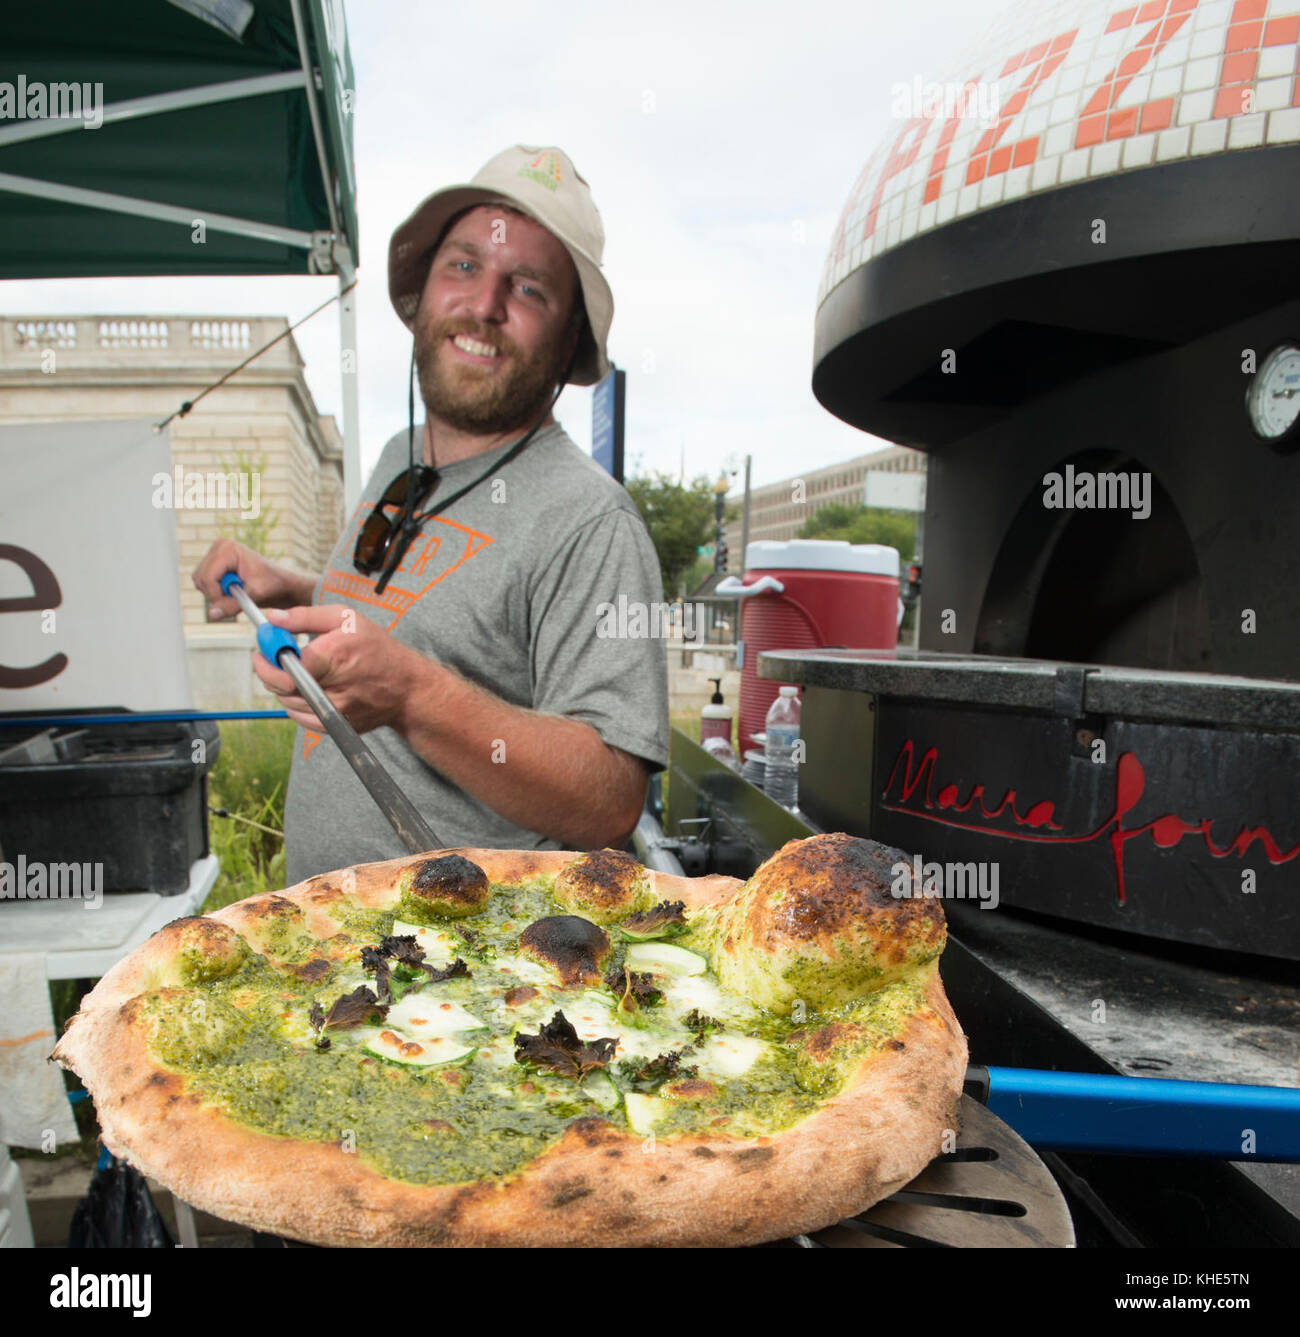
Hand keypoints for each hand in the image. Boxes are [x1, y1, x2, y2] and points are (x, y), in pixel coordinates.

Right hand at [192, 539, 315, 620]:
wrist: (280, 583)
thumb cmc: (272, 584)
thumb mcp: (254, 596)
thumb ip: (232, 605)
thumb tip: (212, 614)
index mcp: (228, 549)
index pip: (207, 577)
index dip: (216, 596)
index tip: (232, 604)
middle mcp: (218, 548)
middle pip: (201, 579)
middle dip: (216, 595)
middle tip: (237, 599)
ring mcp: (214, 555)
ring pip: (200, 583)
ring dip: (216, 595)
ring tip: (238, 593)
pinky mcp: (213, 564)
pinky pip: (203, 584)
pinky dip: (216, 593)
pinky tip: (233, 591)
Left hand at [252, 604, 425, 735]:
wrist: (406, 687)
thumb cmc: (377, 649)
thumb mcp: (346, 618)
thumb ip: (305, 617)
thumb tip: (272, 619)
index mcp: (333, 657)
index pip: (284, 669)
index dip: (265, 661)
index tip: (261, 652)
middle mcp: (332, 688)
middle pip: (281, 688)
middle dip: (270, 672)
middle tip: (271, 659)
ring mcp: (333, 711)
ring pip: (288, 703)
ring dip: (284, 687)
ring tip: (295, 671)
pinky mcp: (334, 725)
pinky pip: (300, 717)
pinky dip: (295, 702)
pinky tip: (306, 687)